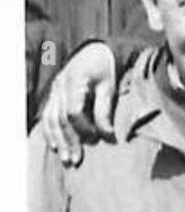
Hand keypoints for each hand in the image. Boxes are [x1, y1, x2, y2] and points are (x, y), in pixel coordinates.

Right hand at [41, 43, 117, 167]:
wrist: (94, 51)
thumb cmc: (105, 69)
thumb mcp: (109, 87)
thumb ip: (105, 111)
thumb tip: (108, 136)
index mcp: (75, 81)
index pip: (74, 111)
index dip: (84, 128)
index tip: (97, 139)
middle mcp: (60, 86)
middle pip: (60, 119)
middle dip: (68, 140)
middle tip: (75, 160)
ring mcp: (54, 91)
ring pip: (50, 119)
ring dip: (58, 140)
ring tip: (66, 158)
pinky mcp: (53, 95)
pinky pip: (47, 116)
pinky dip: (51, 132)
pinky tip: (56, 146)